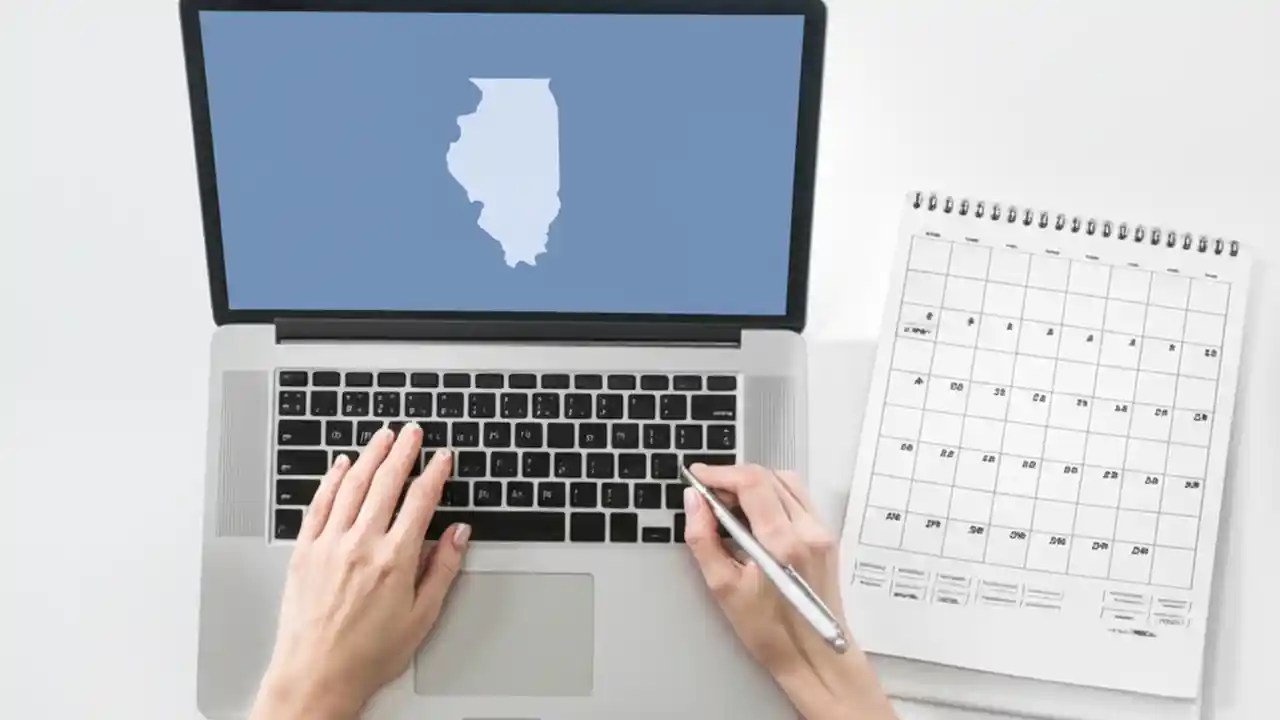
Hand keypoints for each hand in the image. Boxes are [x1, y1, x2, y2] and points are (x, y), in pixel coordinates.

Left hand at [251, 424, 469, 719]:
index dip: (434, 473)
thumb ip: (443, 569)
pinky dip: (332, 479)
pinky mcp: (305, 551)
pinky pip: (319, 504)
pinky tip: (341, 466)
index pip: (421, 500)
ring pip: (352, 485)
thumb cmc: (368, 654)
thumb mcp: (422, 617)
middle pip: (386, 482)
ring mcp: (329, 544)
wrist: (316, 675)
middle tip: (413, 433)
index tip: (442, 458)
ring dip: (370, 455)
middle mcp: (361, 544)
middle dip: (403, 451)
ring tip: (383, 437)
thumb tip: (459, 535)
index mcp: (395, 559)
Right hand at [682, 464, 896, 719]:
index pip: (751, 484)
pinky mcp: (826, 537)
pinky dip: (773, 495)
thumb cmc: (769, 631)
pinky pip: (798, 498)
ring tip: (730, 503)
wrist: (816, 656)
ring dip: (754, 483)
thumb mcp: (724, 589)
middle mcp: (807, 530)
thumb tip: (693, 501)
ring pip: (786, 482)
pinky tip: (755, 516)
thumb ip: (704, 540)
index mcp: (782, 544)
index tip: (696, 476)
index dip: (720, 473)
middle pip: (768, 477)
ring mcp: (821, 531)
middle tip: (709, 493)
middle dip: (733, 477)